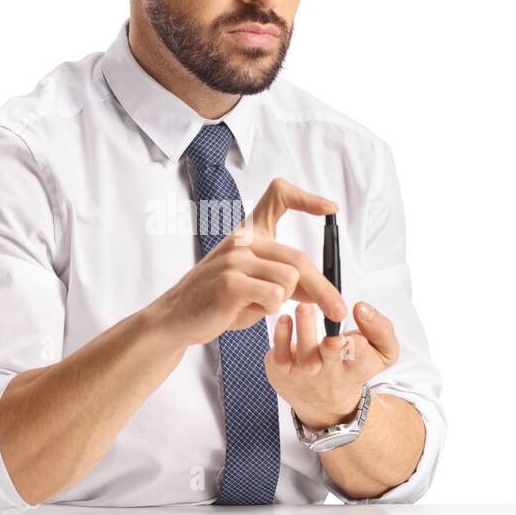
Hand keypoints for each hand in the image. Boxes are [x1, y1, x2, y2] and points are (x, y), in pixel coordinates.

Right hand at [148, 178, 348, 346]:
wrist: (177, 318)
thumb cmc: (219, 301)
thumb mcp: (255, 284)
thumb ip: (287, 281)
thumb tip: (325, 291)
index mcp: (249, 232)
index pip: (278, 196)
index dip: (307, 198)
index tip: (330, 209)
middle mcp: (242, 238)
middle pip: (299, 259)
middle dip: (324, 290)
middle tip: (338, 311)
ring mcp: (235, 258)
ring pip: (289, 280)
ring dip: (282, 302)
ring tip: (256, 305)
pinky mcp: (231, 282)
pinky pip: (274, 298)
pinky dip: (267, 311)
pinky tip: (246, 310)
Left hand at [265, 300, 398, 427]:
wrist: (325, 403)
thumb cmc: (352, 366)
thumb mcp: (381, 352)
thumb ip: (381, 329)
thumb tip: (361, 308)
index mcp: (358, 367)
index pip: (363, 357)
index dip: (359, 347)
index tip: (357, 338)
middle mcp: (331, 372)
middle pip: (332, 355)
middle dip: (331, 342)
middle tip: (333, 321)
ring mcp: (305, 373)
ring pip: (305, 356)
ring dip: (304, 330)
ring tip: (303, 308)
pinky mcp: (283, 371)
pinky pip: (280, 356)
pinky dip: (280, 338)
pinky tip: (284, 320)